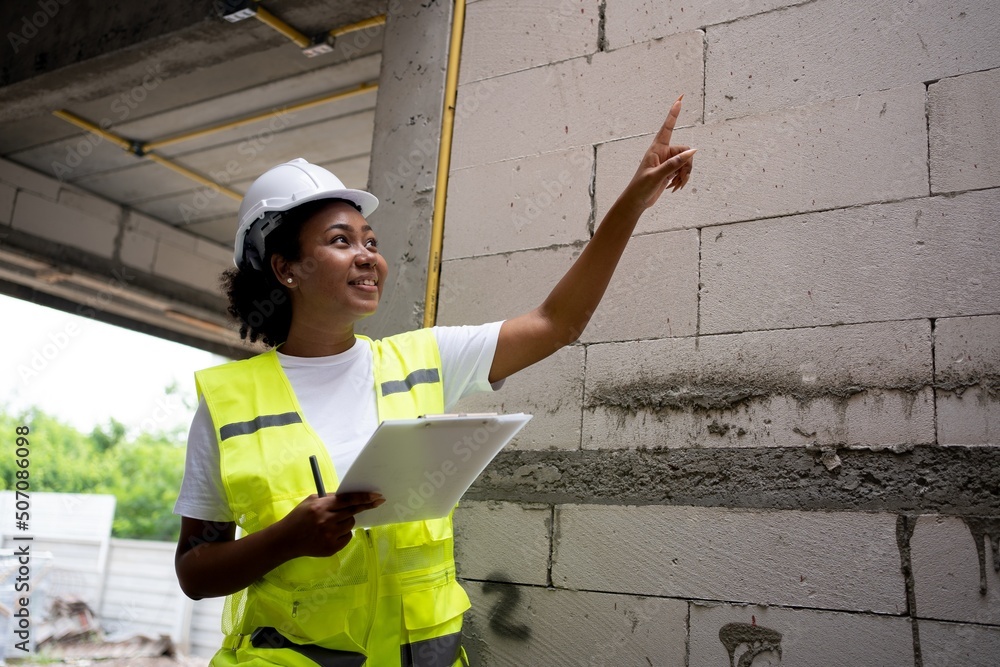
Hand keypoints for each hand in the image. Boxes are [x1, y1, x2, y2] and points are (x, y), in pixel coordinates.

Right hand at [279, 492, 383, 557]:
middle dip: (365, 506)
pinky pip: (347, 537)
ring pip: (350, 524)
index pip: (347, 500)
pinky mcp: (331, 548)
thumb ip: (328, 498)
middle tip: (377, 502)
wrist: (286, 540)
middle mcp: (326, 521)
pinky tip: (331, 533)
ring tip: (333, 522)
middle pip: (352, 512)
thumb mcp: (310, 501)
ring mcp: (329, 536)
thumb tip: (348, 496)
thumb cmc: (299, 517)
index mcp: (321, 507)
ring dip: (347, 521)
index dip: (363, 497)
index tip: (376, 496)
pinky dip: (343, 533)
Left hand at [622, 94, 696, 210]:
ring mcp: (667, 162)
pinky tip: (674, 188)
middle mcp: (663, 152)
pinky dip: (682, 180)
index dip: (674, 113)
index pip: (667, 127)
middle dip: (687, 167)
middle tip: (680, 180)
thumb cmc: (641, 187)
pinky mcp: (670, 171)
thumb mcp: (657, 176)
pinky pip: (683, 171)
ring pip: (686, 163)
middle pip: (686, 152)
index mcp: (657, 148)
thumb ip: (674, 164)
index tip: (680, 98)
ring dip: (684, 175)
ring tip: (676, 186)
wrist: (637, 201)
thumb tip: (692, 151)